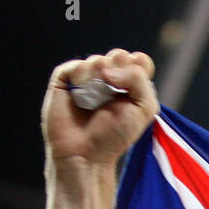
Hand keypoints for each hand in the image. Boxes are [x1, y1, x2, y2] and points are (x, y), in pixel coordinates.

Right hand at [41, 49, 157, 170]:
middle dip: (120, 73)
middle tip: (115, 95)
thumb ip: (139, 79)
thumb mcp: (142, 109)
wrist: (86, 153)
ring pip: (99, 60)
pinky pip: (77, 65)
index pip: (140, 61)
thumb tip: (108, 68)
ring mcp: (87, 79)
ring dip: (101, 80)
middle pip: (120, 55)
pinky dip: (82, 78)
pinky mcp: (65, 79)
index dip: (138, 69)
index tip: (133, 90)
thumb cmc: (114, 136)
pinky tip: (80, 95)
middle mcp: (108, 80)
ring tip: (96, 102)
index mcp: (129, 87)